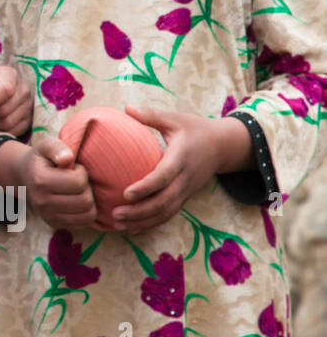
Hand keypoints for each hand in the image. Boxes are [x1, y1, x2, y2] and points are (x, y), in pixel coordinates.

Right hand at [15, 133, 96, 228]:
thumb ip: (57, 147)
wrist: (26, 176)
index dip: (81, 172)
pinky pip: (84, 223)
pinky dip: (86, 212)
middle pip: (85, 201)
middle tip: (77, 180)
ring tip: (77, 190)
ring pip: (88, 214)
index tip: (74, 168)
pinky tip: (77, 200)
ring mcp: (48, 216)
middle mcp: (42, 202)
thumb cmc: (42, 158)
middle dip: (87, 187)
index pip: (78, 182)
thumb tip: (67, 159)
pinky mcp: (54, 224)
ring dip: (88, 200)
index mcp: (40, 180)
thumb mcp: (46, 145)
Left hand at [112, 106, 244, 233]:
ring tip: (118, 224)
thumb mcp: (174, 119)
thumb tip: (125, 107)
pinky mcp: (185, 197)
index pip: (163, 177)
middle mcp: (185, 179)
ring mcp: (186, 190)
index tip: (126, 193)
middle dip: (139, 211)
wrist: (222, 146)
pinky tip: (132, 228)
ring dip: (143, 221)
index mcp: (180, 158)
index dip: (146, 187)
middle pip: (164, 201)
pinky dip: (151, 224)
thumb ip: (150, 115)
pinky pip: (169, 214)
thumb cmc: (193, 129)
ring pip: (166, 213)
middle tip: (115, 214)